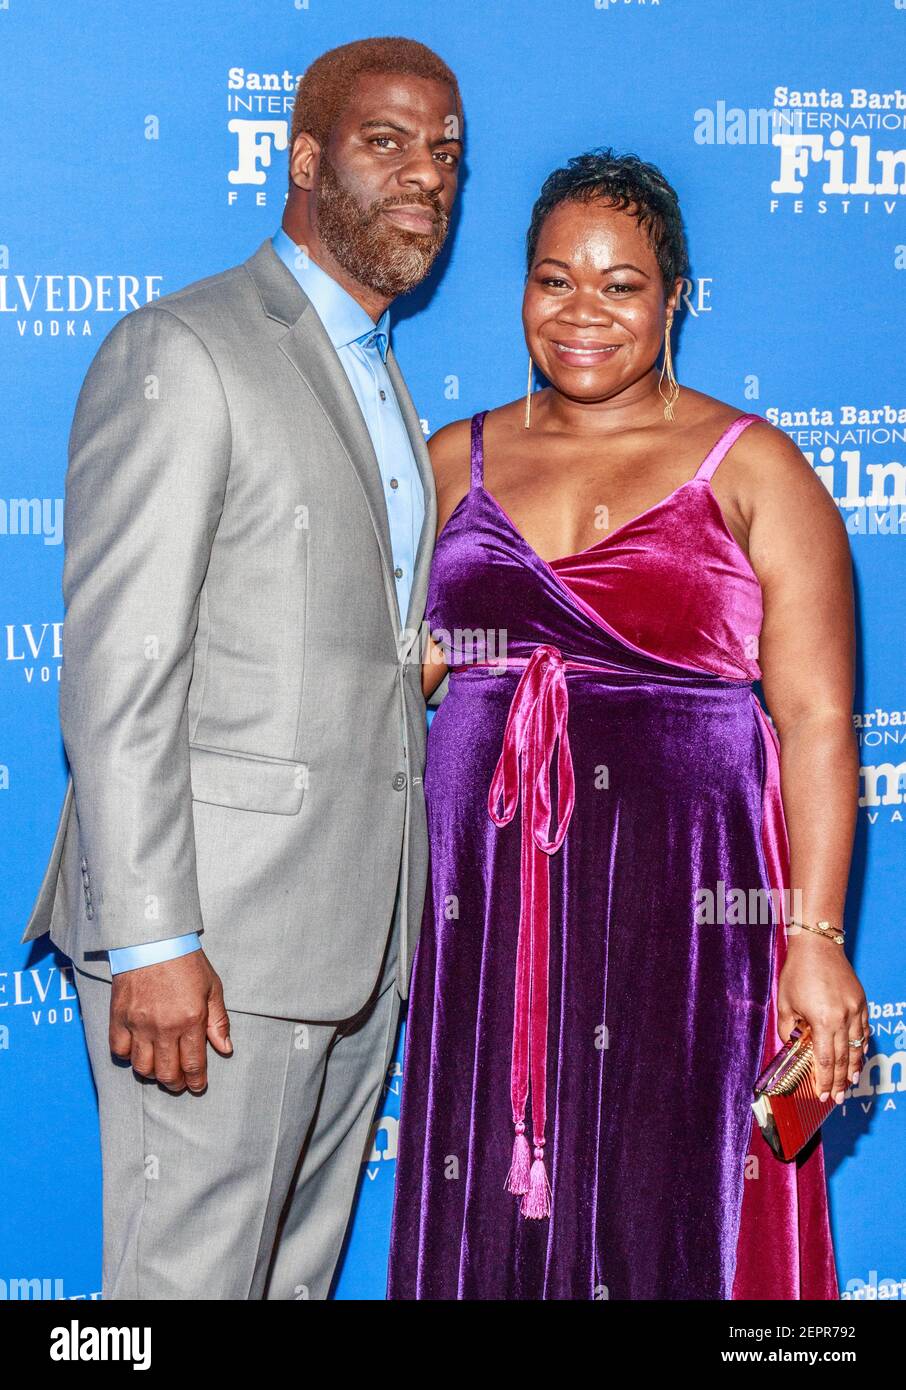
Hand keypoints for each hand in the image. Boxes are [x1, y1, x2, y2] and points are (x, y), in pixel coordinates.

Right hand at [109, 949, 231, 1093]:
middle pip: (166, 1073)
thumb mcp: (212, 988)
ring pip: (142, 1067)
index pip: (193, 1064)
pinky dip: (128, 1056)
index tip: (197, 1086)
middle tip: (179, 1082)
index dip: (196, 1081)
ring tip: (159, 1068)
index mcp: (190, 1020)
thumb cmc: (186, 962)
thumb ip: (218, 1021)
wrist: (153, 940)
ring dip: (152, 1074)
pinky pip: (119, 1050)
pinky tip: (137, 1051)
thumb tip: (226, 1048)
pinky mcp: (119, 1017)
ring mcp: (138, 1024)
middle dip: (175, 1083)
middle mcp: (164, 1027)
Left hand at [777, 934, 867, 1104]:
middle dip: (839, 1081)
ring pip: (857, 1046)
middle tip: (838, 1097)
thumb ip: (787, 1029)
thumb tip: (790, 1045)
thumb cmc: (797, 973)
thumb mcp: (784, 1003)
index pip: (824, 1060)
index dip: (824, 1080)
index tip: (823, 1095)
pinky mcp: (861, 1002)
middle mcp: (843, 1019)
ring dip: (854, 1066)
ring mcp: (855, 1010)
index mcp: (822, 1021)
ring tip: (850, 1082)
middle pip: (843, 1058)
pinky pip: (864, 1029)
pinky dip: (861, 1044)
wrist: (818, 946)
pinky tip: (858, 1054)